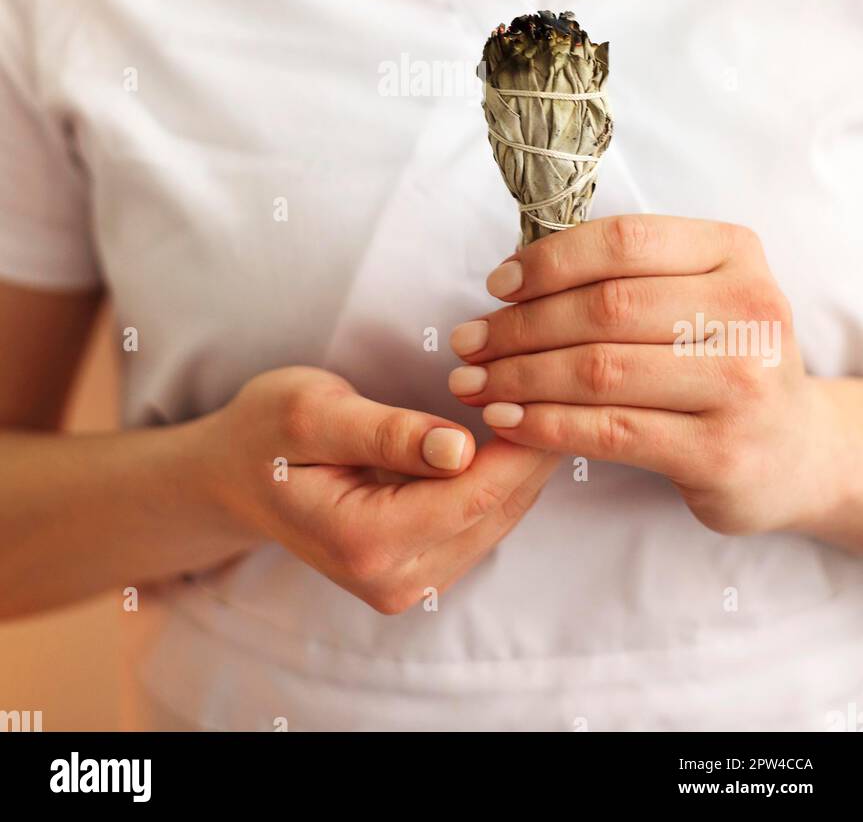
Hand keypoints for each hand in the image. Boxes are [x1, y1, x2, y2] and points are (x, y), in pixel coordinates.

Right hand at [202, 366, 559, 613]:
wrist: (232, 477)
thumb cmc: (265, 432)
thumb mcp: (314, 412)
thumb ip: (388, 433)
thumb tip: (461, 450)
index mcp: (365, 541)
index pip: (478, 492)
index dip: (522, 438)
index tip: (548, 382)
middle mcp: (393, 580)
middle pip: (497, 510)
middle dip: (533, 446)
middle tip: (560, 381)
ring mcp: (407, 584)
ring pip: (498, 519)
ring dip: (523, 463)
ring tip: (540, 398)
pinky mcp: (418, 572)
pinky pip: (481, 523)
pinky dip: (502, 478)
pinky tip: (509, 432)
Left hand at [448, 215, 846, 538]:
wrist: (794, 449)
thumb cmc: (722, 359)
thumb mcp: (697, 295)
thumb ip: (626, 276)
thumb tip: (512, 280)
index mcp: (734, 254)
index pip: (623, 242)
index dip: (548, 261)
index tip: (496, 285)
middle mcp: (748, 313)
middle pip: (604, 309)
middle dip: (519, 326)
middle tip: (468, 343)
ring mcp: (740, 385)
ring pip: (599, 371)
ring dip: (519, 377)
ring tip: (474, 383)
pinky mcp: (720, 451)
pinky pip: (610, 431)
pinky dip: (545, 425)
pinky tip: (508, 422)